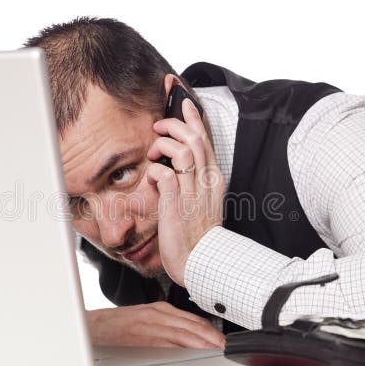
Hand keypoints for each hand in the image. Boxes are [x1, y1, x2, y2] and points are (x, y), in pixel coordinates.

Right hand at [86, 302, 225, 348]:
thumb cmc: (111, 326)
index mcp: (157, 309)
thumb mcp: (140, 319)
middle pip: (193, 325)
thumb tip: (180, 338)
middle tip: (226, 348)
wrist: (89, 327)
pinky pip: (170, 343)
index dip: (210, 330)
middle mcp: (157, 314)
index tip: (221, 340)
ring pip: (185, 333)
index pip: (191, 319)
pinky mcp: (143, 337)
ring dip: (205, 343)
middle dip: (212, 337)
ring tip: (218, 352)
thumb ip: (160, 326)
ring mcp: (151, 324)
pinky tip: (196, 354)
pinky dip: (186, 348)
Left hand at [147, 98, 225, 285]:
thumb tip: (172, 164)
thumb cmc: (196, 236)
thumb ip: (190, 181)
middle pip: (195, 138)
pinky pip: (165, 175)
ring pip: (183, 151)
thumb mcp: (199, 202)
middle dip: (174, 124)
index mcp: (213, 179)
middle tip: (159, 126)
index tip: (183, 102)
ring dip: (164, 145)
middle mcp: (206, 182)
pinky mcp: (176, 205)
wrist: (201, 264)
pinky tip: (151, 176)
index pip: (206, 139)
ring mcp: (192, 193)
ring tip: (153, 153)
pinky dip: (155, 170)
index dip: (194, 117)